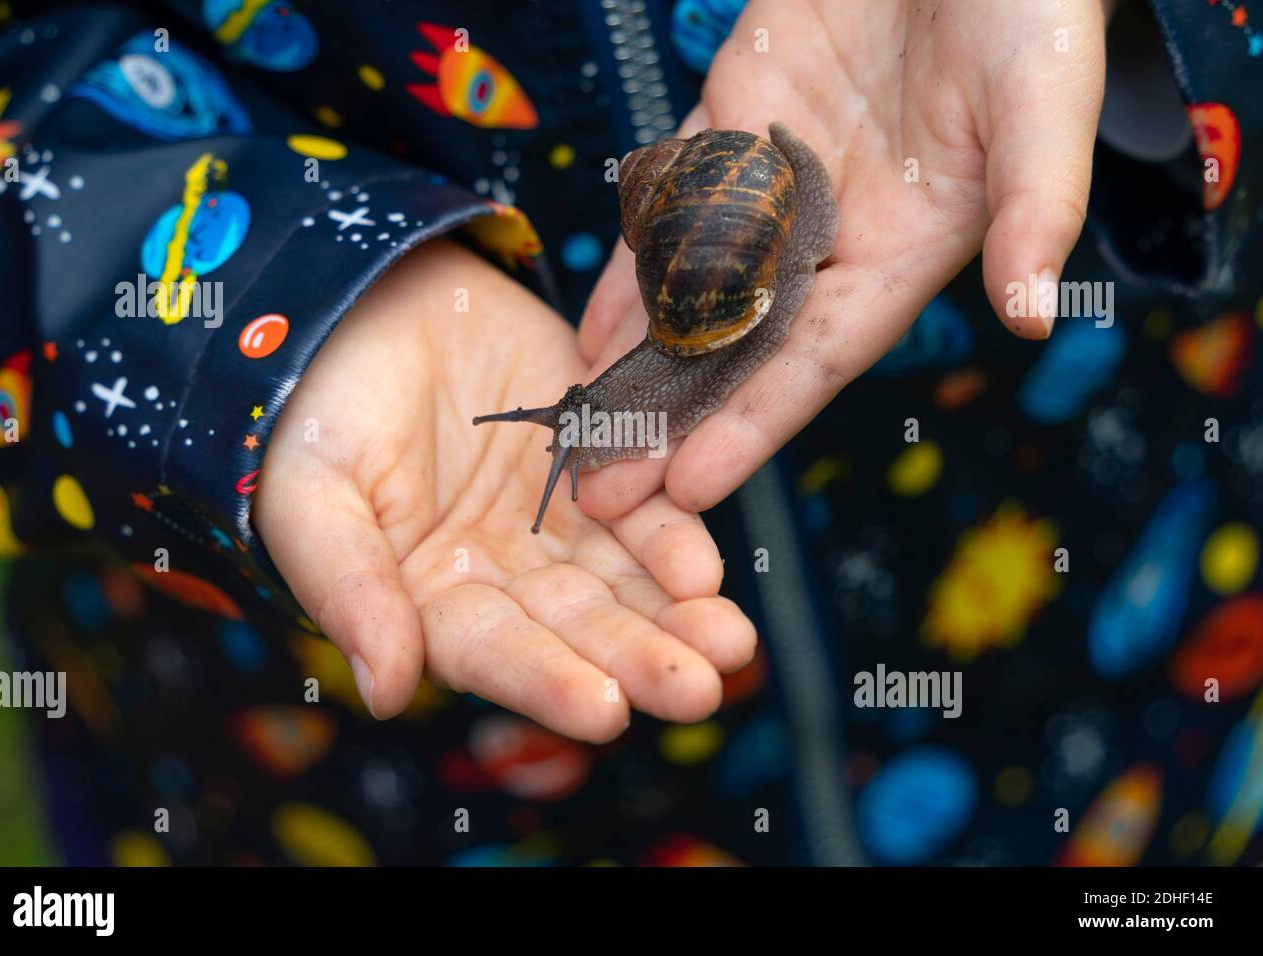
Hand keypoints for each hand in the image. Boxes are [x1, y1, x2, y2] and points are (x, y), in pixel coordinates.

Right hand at [253, 240, 754, 741]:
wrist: (366, 305)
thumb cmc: (317, 409)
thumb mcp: (312, 496)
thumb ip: (349, 589)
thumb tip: (387, 693)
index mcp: (435, 601)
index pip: (498, 655)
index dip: (550, 683)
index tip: (607, 710)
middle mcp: (507, 577)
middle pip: (581, 630)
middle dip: (640, 660)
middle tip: (700, 689)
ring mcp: (558, 521)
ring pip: (627, 580)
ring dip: (679, 615)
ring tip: (732, 643)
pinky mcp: (598, 461)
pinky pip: (645, 505)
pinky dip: (675, 536)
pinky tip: (706, 567)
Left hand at [577, 0, 1108, 518]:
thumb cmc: (1029, 4)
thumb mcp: (1043, 103)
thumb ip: (1038, 207)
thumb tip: (1032, 318)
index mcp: (902, 250)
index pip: (813, 359)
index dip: (751, 425)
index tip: (688, 488)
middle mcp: (832, 232)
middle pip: (738, 346)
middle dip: (672, 419)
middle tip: (605, 493)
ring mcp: (776, 179)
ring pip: (693, 286)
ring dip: (638, 357)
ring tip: (583, 425)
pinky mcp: (736, 117)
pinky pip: (671, 200)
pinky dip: (632, 262)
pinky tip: (592, 323)